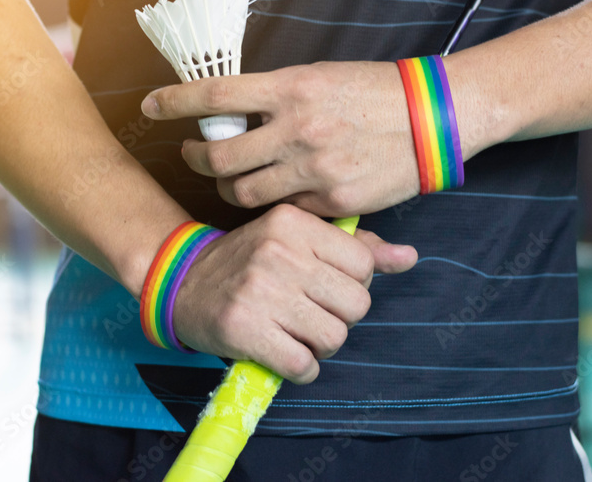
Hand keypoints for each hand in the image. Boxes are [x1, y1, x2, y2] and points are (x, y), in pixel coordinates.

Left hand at [141, 61, 419, 217]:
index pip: (216, 94)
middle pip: (220, 157)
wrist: (433, 117)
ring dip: (229, 188)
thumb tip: (231, 110)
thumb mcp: (319, 77)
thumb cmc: (373, 90)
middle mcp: (298, 129)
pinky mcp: (333, 200)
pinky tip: (281, 190)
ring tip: (233, 178)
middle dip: (197, 160)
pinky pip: (285, 209)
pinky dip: (274, 203)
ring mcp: (315, 168)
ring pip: (244, 192)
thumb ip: (274, 95)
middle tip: (195, 155)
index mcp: (292, 88)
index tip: (151, 105)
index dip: (174, 101)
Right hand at [172, 204, 416, 383]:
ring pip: (334, 337)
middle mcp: (277, 251)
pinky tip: (282, 354)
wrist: (182, 283)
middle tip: (309, 315)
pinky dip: (300, 368)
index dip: (351, 285)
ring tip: (295, 334)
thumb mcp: (296, 240)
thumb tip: (409, 257)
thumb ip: (355, 248)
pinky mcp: (243, 329)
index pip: (364, 266)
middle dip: (339, 319)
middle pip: (355, 305)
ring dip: (320, 347)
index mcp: (293, 222)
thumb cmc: (249, 262)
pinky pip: (303, 364)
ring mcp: (258, 290)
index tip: (324, 288)